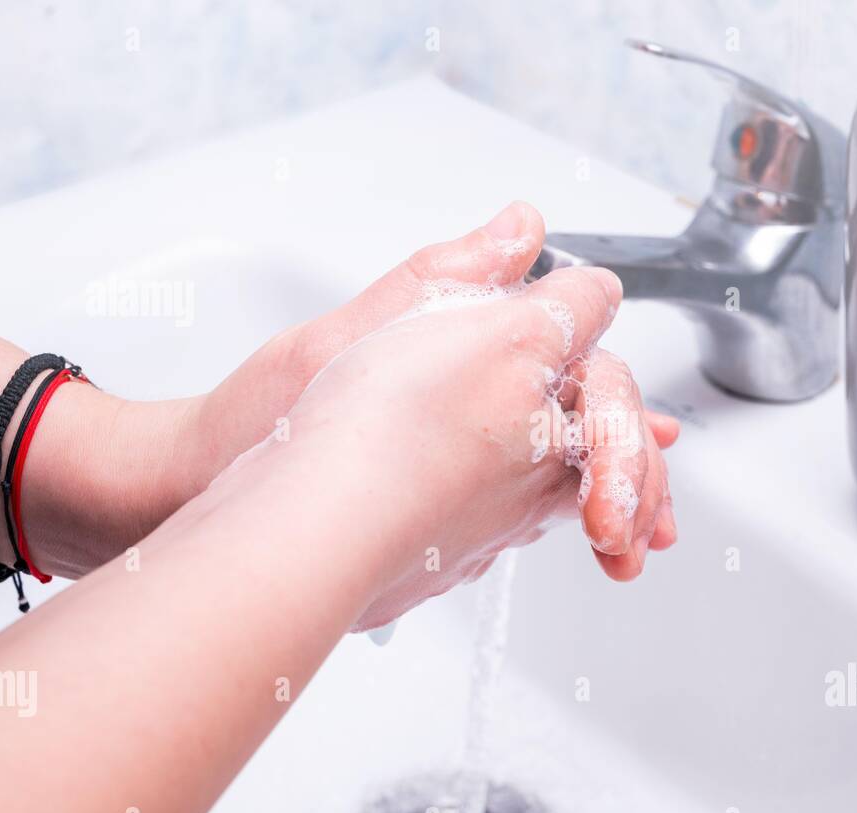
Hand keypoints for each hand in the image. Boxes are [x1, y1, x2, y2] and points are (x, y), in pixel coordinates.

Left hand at [199, 201, 676, 628]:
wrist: (212, 498)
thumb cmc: (266, 418)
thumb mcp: (349, 339)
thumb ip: (440, 282)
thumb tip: (525, 221)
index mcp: (467, 348)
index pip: (576, 357)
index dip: (617, 402)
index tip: (645, 439)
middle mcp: (480, 400)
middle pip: (587, 422)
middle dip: (627, 471)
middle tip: (632, 525)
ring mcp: (474, 457)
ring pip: (571, 470)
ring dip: (615, 502)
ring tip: (627, 547)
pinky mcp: (461, 507)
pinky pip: (534, 509)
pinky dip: (571, 524)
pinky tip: (593, 546)